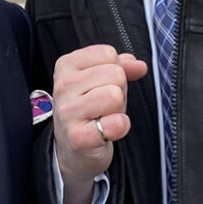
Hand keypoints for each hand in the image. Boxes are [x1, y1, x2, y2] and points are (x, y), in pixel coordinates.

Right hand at [51, 44, 146, 203]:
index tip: (101, 86)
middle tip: (103, 106)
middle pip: (115, 74)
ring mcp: (68, 112)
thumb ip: (122, 66)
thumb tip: (139, 66)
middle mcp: (63, 86)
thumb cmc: (89, 109)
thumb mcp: (100, 80)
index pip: (108, 54)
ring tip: (103, 117)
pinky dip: (119, 127)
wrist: (73, 149)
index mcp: (66, 65)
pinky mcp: (79, 137)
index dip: (115, 71)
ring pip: (115, 96)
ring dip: (118, 109)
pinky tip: (106, 131)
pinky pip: (117, 123)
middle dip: (118, 91)